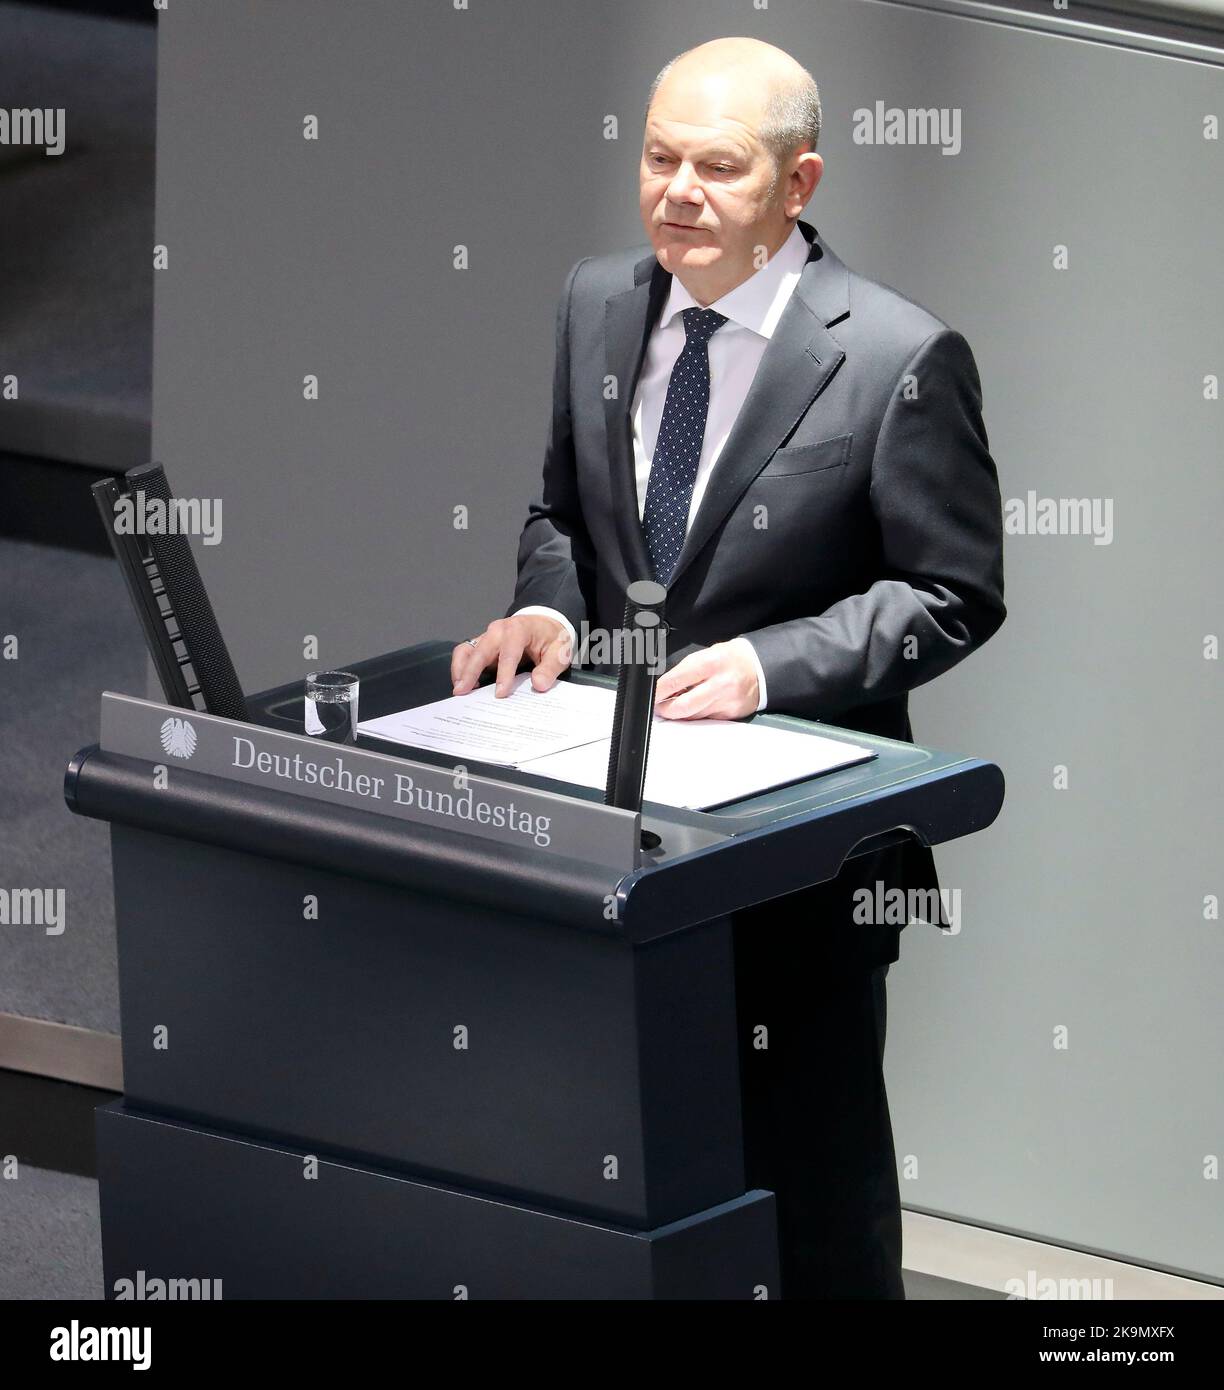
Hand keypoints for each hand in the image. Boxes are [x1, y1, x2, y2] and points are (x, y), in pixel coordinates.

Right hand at [451, 614, 571, 697]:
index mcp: (518, 629)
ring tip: (459, 689)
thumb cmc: (550, 638)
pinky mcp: (481, 643)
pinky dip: (460, 667)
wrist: (544, 623)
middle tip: (463, 692)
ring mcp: (487, 636)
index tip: (500, 693)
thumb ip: (549, 669)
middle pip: (480, 651)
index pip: (509, 653)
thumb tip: (539, 684)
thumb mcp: (559, 652)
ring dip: (460, 669)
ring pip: (466, 650)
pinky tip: (463, 683)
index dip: (504, 674)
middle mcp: (498, 630)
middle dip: (470, 672)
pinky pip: (464, 653)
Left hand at [653, 640, 759, 720]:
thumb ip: (686, 670)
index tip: (651, 696)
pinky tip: (696, 706)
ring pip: (693, 716)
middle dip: (665, 709)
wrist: (760, 667)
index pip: (675, 681)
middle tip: (659, 706)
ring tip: (676, 705)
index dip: (658, 692)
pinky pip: (706, 719)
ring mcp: (726, 702)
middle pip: (683, 706)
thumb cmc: (730, 658)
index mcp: (710, 663)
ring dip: (680, 713)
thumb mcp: (706, 654)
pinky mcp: (731, 714)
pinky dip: (697, 715)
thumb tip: (665, 686)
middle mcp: (719, 684)